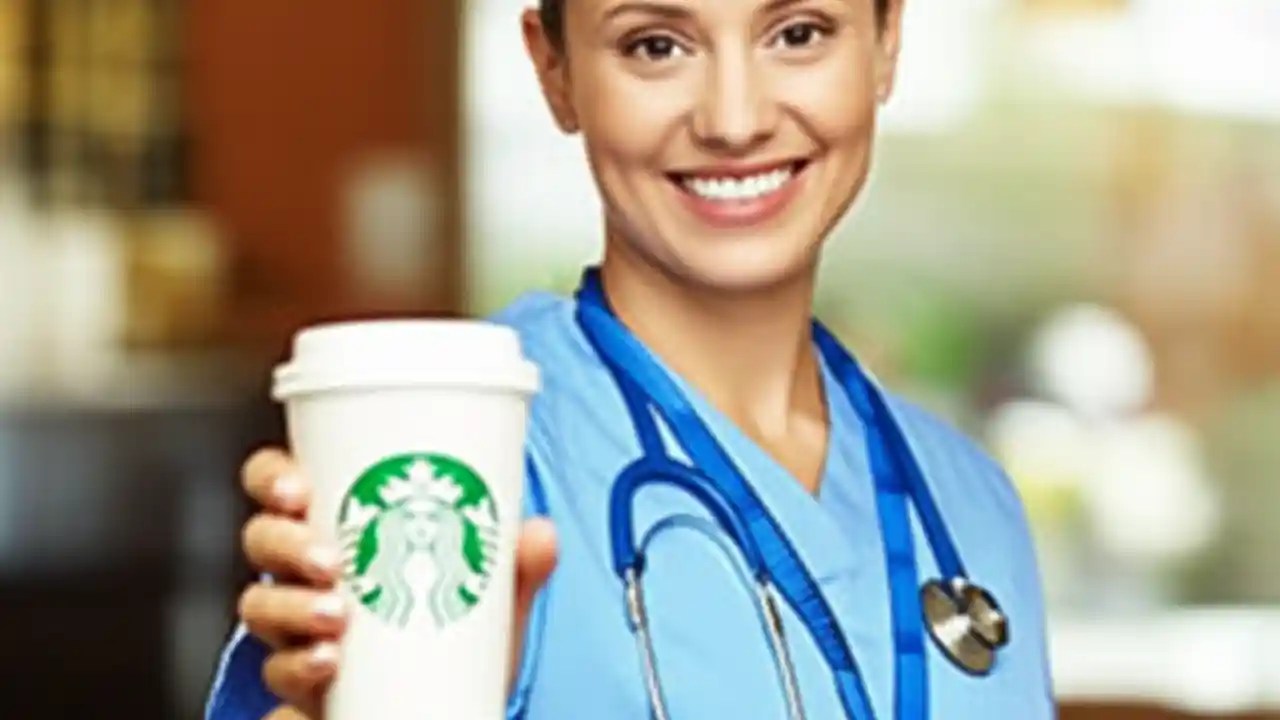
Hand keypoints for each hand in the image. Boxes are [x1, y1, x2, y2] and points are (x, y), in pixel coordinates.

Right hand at [237, 448, 558, 718]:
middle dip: (286, 544)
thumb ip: (515, 567)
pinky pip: (276, 677)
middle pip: (262, 543)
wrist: (443, 709)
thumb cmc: (453, 633)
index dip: (273, 476)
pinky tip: (327, 668)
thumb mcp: (489, 596)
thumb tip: (540, 533)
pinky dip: (295, 670)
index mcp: (337, 532)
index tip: (299, 487)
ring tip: (336, 619)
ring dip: (290, 607)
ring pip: (260, 608)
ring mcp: (296, 633)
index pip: (278, 488)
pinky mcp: (301, 688)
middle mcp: (304, 578)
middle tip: (330, 561)